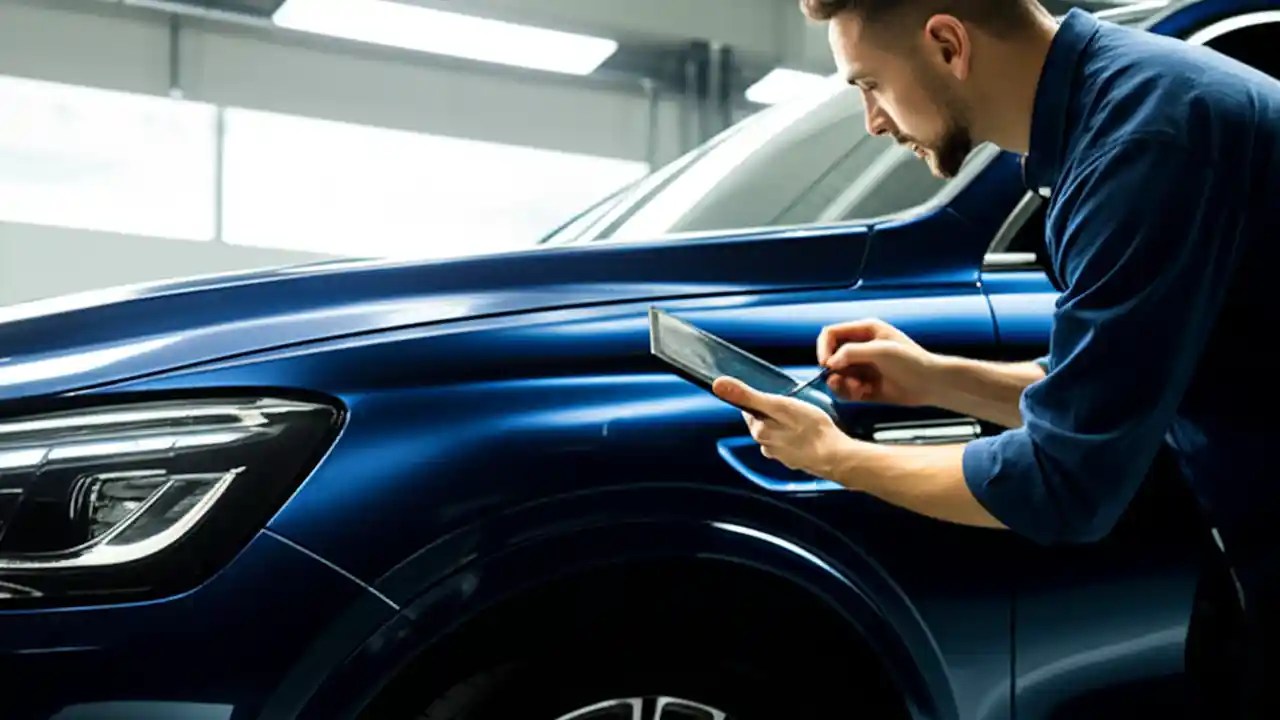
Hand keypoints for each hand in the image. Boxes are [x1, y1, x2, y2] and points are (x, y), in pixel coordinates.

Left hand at [711, 376, 851, 478]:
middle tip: (791, 404)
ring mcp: (781, 455)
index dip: (760, 399)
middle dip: (773, 412)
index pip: (748, 409)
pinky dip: (796, 437)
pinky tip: (808, 433)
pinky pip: (790, 444)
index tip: (772, 394)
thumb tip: (717, 385)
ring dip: (785, 425)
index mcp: (758, 431)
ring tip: (802, 418)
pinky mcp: (796, 460)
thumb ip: (748, 395)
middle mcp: (766, 446)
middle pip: (762, 422)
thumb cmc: (810, 428)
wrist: (835, 457)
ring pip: (777, 434)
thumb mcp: (778, 405)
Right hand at [816, 319, 939, 405]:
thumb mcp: (881, 351)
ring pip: (836, 375)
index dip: (823, 348)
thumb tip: (830, 363)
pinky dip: (850, 393)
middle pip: (830, 357)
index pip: (830, 334)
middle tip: (844, 381)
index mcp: (864, 331)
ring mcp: (862, 368)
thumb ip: (852, 353)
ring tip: (858, 389)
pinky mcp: (864, 386)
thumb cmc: (911, 361)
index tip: (825, 365)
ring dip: (842, 384)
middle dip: (834, 371)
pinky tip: (864, 393)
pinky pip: (845, 390)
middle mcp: (860, 348)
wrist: (932, 384)